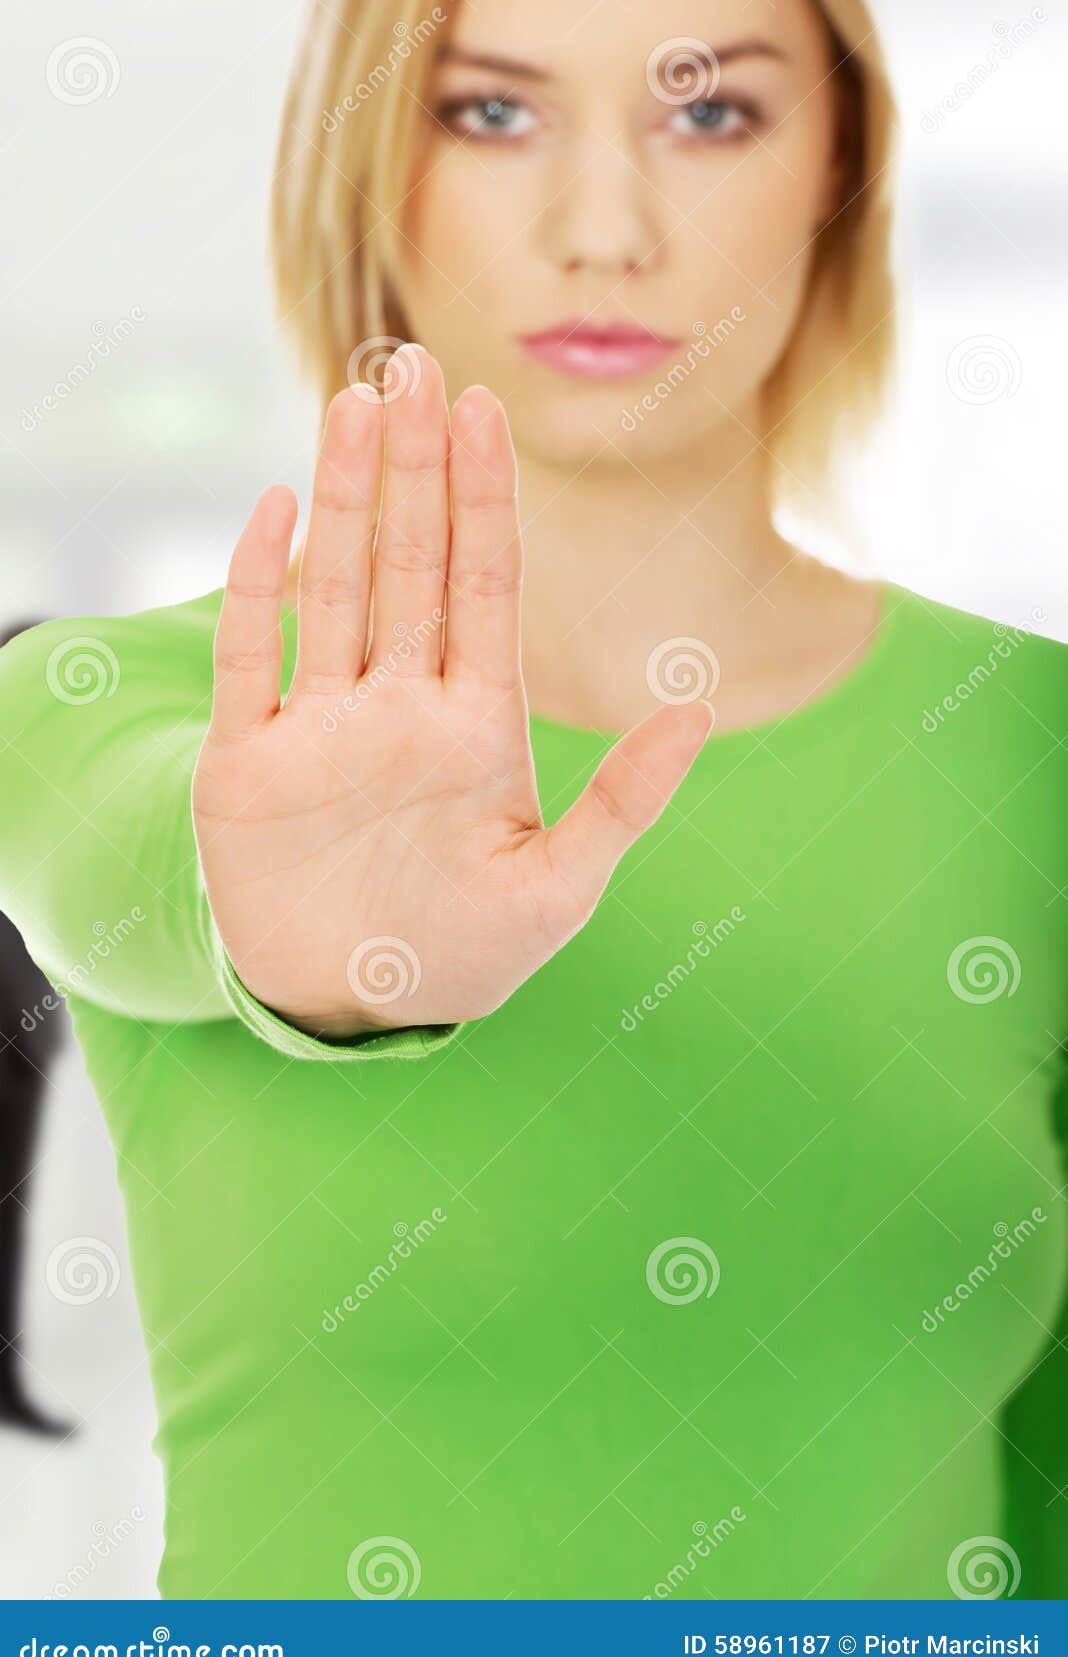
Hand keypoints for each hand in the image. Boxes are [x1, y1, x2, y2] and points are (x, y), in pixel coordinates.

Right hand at [193, 346, 712, 1037]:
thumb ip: (623, 799)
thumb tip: (697, 707)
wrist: (356, 1008)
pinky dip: (256, 584)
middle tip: (417, 365)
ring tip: (354, 404)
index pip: (482, 586)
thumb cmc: (463, 954)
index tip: (487, 412)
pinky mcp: (247, 759)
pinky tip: (273, 511)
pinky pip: (249, 652)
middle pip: (409, 562)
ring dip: (341, 496)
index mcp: (475, 725)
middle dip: (415, 467)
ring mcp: (320, 725)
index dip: (484, 498)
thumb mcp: (559, 887)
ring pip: (333, 585)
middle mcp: (398, 706)